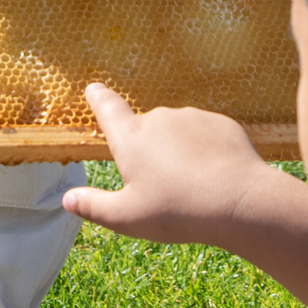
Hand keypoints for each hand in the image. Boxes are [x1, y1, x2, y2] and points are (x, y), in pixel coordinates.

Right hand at [62, 82, 270, 244]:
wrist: (239, 201)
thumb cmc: (177, 211)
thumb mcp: (127, 217)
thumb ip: (93, 206)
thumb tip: (67, 200)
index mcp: (131, 137)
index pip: (108, 107)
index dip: (98, 98)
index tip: (94, 90)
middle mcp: (159, 118)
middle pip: (146, 130)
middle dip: (150, 152)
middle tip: (162, 189)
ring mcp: (191, 117)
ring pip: (178, 134)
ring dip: (180, 152)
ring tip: (193, 189)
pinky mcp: (220, 123)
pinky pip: (206, 136)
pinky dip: (206, 152)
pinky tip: (215, 179)